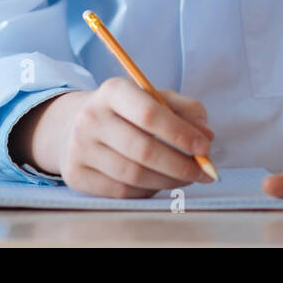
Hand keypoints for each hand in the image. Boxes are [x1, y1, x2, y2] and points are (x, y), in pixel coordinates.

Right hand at [12, 78, 213, 197]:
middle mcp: (91, 117)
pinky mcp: (76, 175)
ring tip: (187, 178)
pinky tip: (158, 183)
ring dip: (168, 181)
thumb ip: (186, 111)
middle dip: (181, 165)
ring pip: (134, 175)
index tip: (205, 147)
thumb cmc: (128, 111)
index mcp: (113, 91)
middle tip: (203, 172)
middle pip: (143, 150)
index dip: (181, 133)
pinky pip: (121, 192)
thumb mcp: (156, 98)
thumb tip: (206, 137)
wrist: (77, 124)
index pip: (150, 114)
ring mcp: (79, 148)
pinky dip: (147, 191)